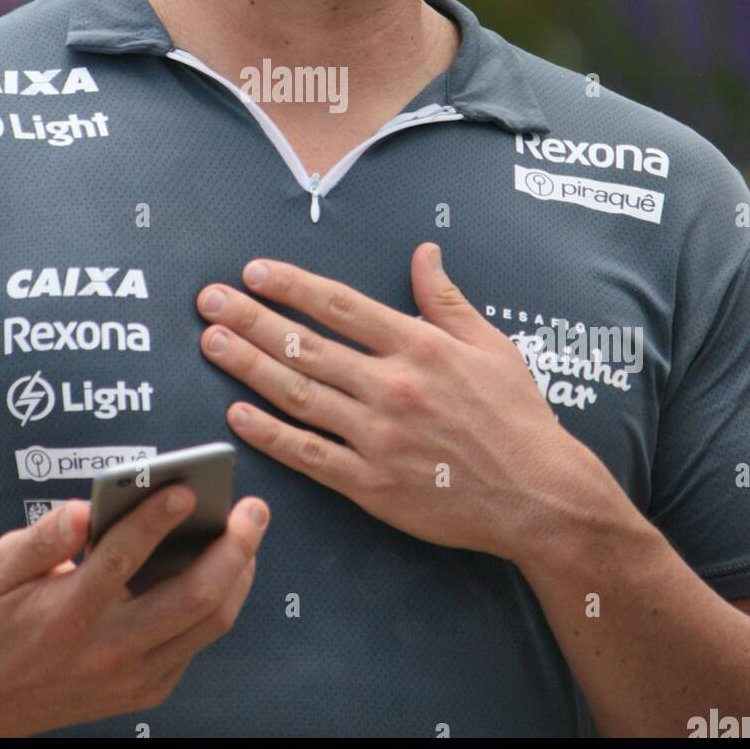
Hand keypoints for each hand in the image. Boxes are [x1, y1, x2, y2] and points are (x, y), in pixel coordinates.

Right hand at [0, 488, 268, 735]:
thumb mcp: (0, 568)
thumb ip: (43, 536)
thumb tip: (83, 509)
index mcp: (66, 615)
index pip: (121, 561)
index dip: (155, 520)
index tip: (185, 488)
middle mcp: (107, 651)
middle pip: (192, 599)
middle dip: (232, 547)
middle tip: (252, 508)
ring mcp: (133, 676)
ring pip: (209, 623)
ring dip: (239, 573)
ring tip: (249, 532)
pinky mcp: (149, 689)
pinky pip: (199, 641)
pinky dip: (221, 601)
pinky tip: (226, 566)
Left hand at [197, 242, 586, 560]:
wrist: (539, 496)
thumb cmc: (517, 417)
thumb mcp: (491, 345)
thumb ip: (446, 299)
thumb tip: (424, 251)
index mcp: (419, 346)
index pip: (340, 305)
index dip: (292, 285)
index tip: (255, 272)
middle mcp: (392, 386)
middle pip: (306, 345)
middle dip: (252, 319)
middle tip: (210, 300)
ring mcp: (378, 437)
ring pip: (299, 394)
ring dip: (249, 367)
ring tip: (212, 343)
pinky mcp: (372, 484)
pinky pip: (309, 454)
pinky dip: (269, 434)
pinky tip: (236, 415)